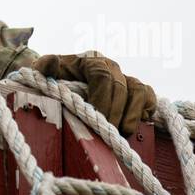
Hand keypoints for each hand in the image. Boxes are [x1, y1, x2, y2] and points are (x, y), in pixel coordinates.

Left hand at [32, 51, 155, 137]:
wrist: (64, 82)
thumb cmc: (55, 80)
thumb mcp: (45, 72)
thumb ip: (44, 67)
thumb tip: (51, 63)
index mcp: (91, 61)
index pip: (102, 76)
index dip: (101, 99)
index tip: (94, 119)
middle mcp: (112, 67)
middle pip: (121, 87)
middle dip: (113, 113)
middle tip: (103, 132)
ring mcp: (127, 78)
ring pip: (139, 91)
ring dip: (130, 115)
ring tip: (117, 133)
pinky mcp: (138, 91)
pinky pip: (149, 98)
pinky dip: (143, 112)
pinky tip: (130, 127)